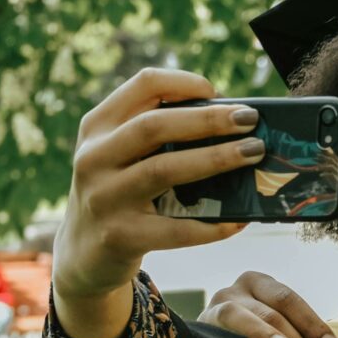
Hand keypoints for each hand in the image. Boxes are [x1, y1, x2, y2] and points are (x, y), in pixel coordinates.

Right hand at [53, 68, 261, 319]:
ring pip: (164, 169)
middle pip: (154, 125)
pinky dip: (212, 225)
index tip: (220, 93)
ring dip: (216, 158)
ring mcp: (104, 198)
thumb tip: (230, 121)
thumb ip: (158, 135)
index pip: (142, 85)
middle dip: (209, 120)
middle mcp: (94, 157)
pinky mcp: (120, 237)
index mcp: (98, 127)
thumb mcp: (121, 156)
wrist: (84, 254)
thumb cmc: (120, 195)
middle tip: (250, 120)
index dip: (185, 83)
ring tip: (253, 153)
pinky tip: (239, 220)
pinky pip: (175, 230)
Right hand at [199, 270, 337, 337]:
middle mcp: (238, 289)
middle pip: (275, 314)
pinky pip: (222, 333)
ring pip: (247, 318)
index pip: (292, 302)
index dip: (315, 326)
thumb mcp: (274, 328)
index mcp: (262, 284)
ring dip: (269, 336)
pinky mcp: (201, 326)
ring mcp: (217, 305)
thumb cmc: (248, 336)